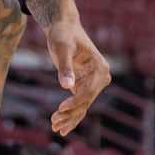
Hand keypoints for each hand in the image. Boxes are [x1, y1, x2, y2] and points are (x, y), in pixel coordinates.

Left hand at [28, 0, 111, 136]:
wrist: (62, 26)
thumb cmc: (63, 34)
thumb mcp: (62, 48)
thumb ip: (65, 67)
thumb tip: (67, 86)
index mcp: (100, 68)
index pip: (89, 91)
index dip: (75, 102)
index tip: (60, 108)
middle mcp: (100, 77)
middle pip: (86, 102)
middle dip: (71, 114)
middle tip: (54, 123)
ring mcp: (92, 83)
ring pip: (82, 106)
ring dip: (70, 118)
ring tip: (55, 128)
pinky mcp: (83, 85)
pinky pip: (78, 104)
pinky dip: (70, 115)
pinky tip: (61, 128)